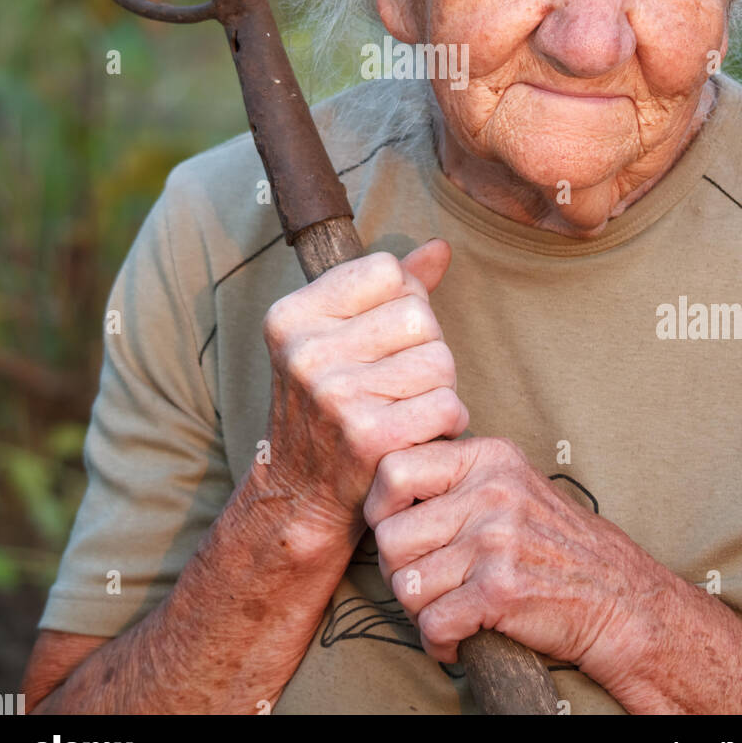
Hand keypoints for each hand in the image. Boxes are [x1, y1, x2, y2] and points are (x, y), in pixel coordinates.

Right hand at [259, 240, 468, 543]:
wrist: (301, 495)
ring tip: (408, 407)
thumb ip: (390, 288)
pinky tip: (421, 433)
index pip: (387, 271)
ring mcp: (334, 395)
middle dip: (426, 347)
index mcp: (292, 315)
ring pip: (440, 359)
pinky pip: (448, 405)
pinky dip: (449, 422)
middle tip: (399, 382)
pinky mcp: (368, 437)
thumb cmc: (328, 405)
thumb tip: (441, 247)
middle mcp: (305, 351)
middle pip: (419, 315)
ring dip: (440, 387)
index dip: (403, 302)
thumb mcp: (338, 338)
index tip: (383, 340)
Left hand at [364, 436, 657, 673]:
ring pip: (406, 585)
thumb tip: (382, 488)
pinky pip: (432, 624)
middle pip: (391, 536)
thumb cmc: (554, 545)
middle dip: (399, 571)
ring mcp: (496, 539)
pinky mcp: (501, 590)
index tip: (397, 529)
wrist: (620, 598)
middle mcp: (491, 490)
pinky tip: (460, 638)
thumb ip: (456, 477)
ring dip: (420, 610)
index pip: (394, 468)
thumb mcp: (510, 483)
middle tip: (427, 583)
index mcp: (488, 456)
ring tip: (446, 609)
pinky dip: (439, 643)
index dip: (381, 508)